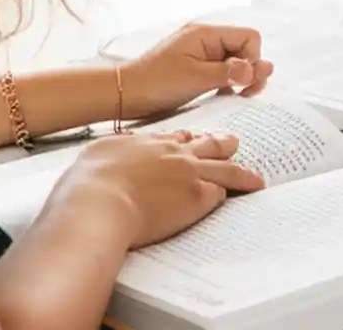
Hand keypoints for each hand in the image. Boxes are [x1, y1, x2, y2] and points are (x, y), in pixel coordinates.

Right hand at [45, 131, 264, 248]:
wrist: (97, 203)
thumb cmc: (86, 186)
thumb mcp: (96, 155)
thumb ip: (112, 151)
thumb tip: (115, 153)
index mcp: (144, 143)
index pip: (172, 138)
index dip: (185, 140)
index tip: (191, 141)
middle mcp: (170, 153)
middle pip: (204, 144)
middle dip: (220, 143)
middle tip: (232, 142)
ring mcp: (187, 172)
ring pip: (224, 167)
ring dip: (241, 170)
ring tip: (255, 177)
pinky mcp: (197, 195)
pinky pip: (221, 191)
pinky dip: (232, 192)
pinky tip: (244, 195)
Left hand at [122, 23, 274, 118]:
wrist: (124, 94)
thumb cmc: (155, 84)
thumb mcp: (196, 78)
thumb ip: (230, 72)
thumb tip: (262, 68)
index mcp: (206, 34)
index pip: (249, 38)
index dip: (253, 59)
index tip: (244, 82)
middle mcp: (206, 39)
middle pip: (245, 48)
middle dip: (250, 69)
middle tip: (246, 93)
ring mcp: (202, 53)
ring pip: (236, 61)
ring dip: (241, 78)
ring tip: (236, 95)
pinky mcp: (197, 67)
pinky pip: (223, 71)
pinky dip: (228, 83)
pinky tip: (223, 96)